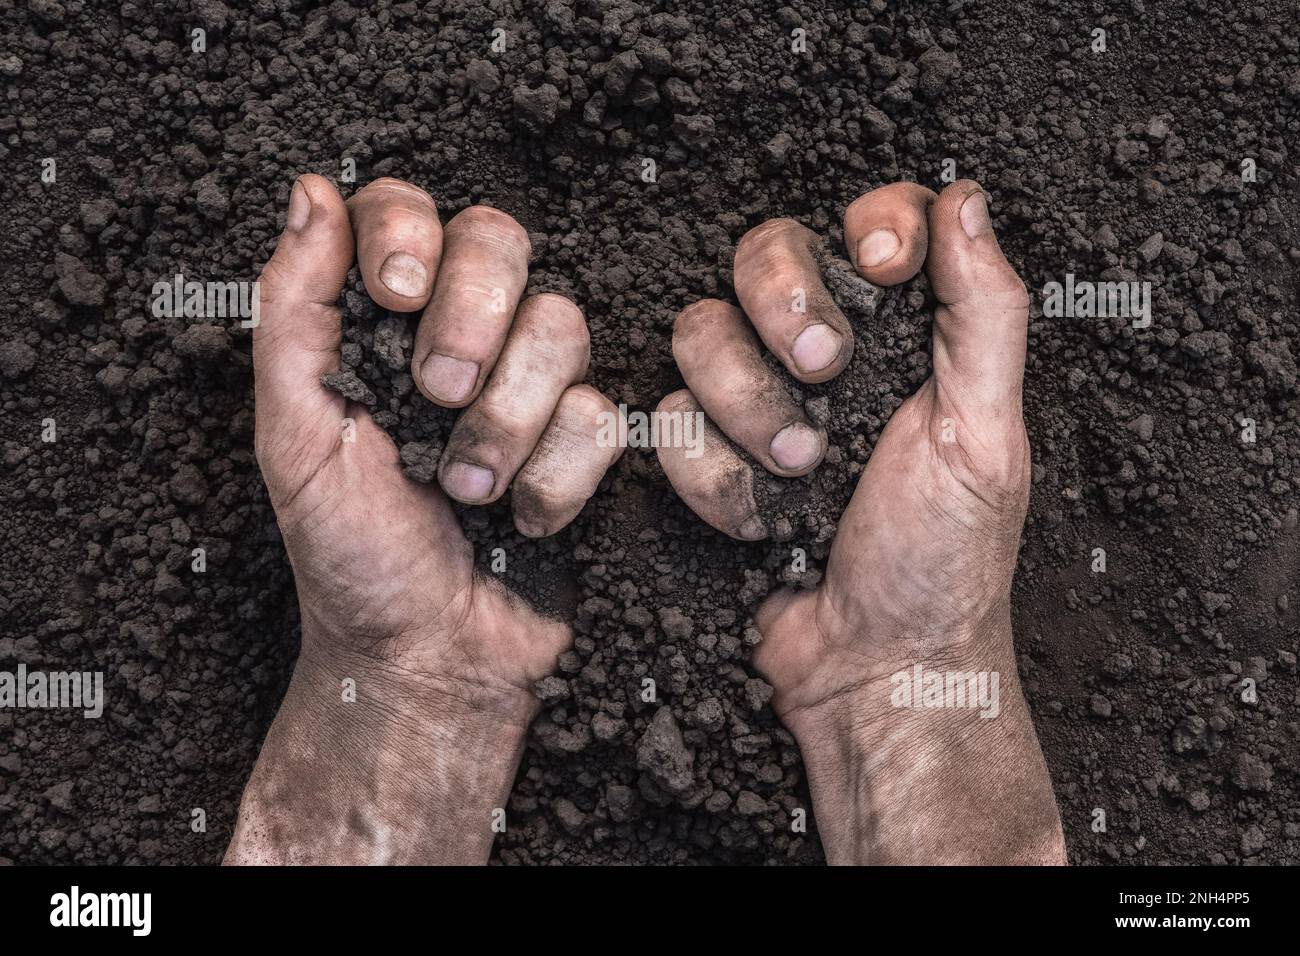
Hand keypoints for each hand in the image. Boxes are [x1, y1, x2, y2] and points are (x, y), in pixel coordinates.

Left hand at [226, 175, 620, 863]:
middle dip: (473, 318)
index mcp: (382, 324)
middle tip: (434, 396)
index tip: (394, 297)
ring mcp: (531, 385)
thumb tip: (311, 190)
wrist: (430, 654)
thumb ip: (296, 313)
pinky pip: (601, 415)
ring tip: (467, 490)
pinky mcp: (587, 440)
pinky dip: (554, 479)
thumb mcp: (293, 435)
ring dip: (508, 421)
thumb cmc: (351, 554)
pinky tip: (521, 522)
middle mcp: (463, 335)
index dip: (411, 235)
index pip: (409, 211)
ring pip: (562, 326)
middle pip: (502, 240)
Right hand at [658, 180, 1064, 863]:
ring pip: (699, 333)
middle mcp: (827, 356)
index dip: (867, 223)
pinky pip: (673, 422)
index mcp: (906, 337)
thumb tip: (967, 200)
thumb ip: (985, 313)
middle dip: (780, 303)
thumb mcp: (987, 434)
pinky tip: (765, 519)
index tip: (881, 266)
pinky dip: (719, 478)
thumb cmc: (943, 563)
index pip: (871, 221)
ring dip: (748, 407)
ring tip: (802, 471)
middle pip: (761, 253)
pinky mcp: (708, 455)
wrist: (870, 665)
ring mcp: (759, 401)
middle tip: (824, 368)